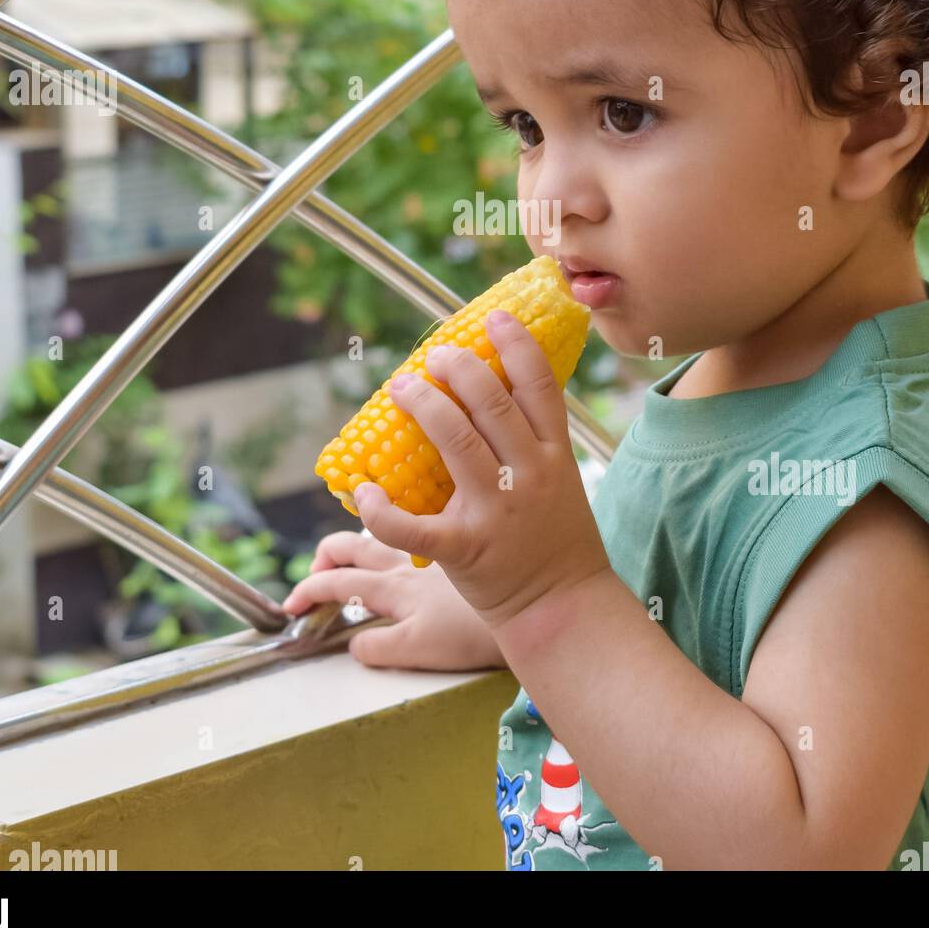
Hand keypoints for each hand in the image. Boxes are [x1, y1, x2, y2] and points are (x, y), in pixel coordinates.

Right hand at [283, 530, 504, 670]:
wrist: (534, 607)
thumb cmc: (475, 633)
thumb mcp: (420, 649)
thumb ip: (381, 647)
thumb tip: (353, 646)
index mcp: (393, 588)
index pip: (337, 582)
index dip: (310, 589)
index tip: (293, 604)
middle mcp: (407, 562)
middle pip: (352, 546)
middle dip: (327, 553)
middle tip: (317, 567)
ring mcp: (430, 549)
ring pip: (385, 526)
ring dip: (365, 523)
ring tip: (358, 527)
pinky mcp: (456, 537)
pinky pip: (419, 515)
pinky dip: (405, 512)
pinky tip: (407, 510)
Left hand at [349, 308, 611, 631]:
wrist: (562, 609)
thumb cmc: (556, 541)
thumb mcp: (561, 481)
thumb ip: (533, 442)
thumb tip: (494, 390)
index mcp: (555, 455)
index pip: (540, 386)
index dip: (517, 346)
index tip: (495, 318)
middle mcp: (529, 475)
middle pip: (492, 404)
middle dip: (459, 369)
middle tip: (435, 355)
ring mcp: (497, 511)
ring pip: (455, 442)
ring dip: (424, 406)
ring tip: (401, 386)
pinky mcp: (465, 549)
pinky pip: (413, 525)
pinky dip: (382, 509)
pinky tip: (365, 490)